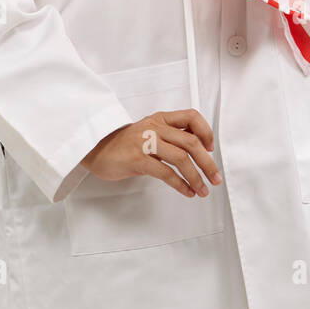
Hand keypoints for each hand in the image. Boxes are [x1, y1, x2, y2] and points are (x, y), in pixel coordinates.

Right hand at [80, 109, 220, 197]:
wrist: (94, 149)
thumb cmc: (123, 144)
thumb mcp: (148, 132)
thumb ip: (168, 137)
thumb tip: (196, 151)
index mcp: (160, 119)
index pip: (191, 116)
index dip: (206, 131)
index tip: (210, 148)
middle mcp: (155, 127)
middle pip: (191, 142)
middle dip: (207, 163)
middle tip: (215, 178)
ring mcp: (146, 142)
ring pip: (181, 158)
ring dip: (196, 177)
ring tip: (203, 190)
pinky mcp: (138, 159)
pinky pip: (166, 173)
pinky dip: (180, 185)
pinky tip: (187, 192)